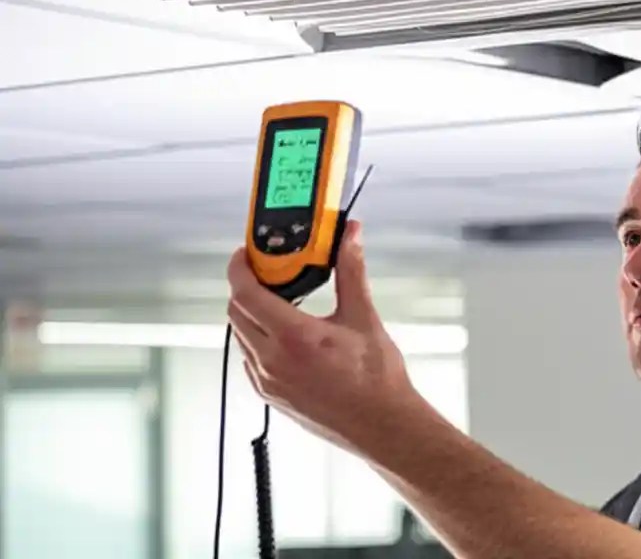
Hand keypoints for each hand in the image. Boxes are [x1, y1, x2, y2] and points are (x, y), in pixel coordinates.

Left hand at [226, 220, 421, 456]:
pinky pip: (250, 358)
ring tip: (279, 301)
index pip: (246, 293)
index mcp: (293, 337)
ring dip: (251, 313)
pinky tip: (285, 334)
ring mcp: (267, 381)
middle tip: (266, 272)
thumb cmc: (376, 378)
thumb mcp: (363, 318)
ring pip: (241, 335)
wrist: (382, 425)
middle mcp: (272, 360)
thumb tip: (350, 237)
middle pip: (236, 311)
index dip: (239, 268)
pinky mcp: (270, 395)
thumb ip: (351, 272)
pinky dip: (258, 339)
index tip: (245, 254)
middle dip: (245, 287)